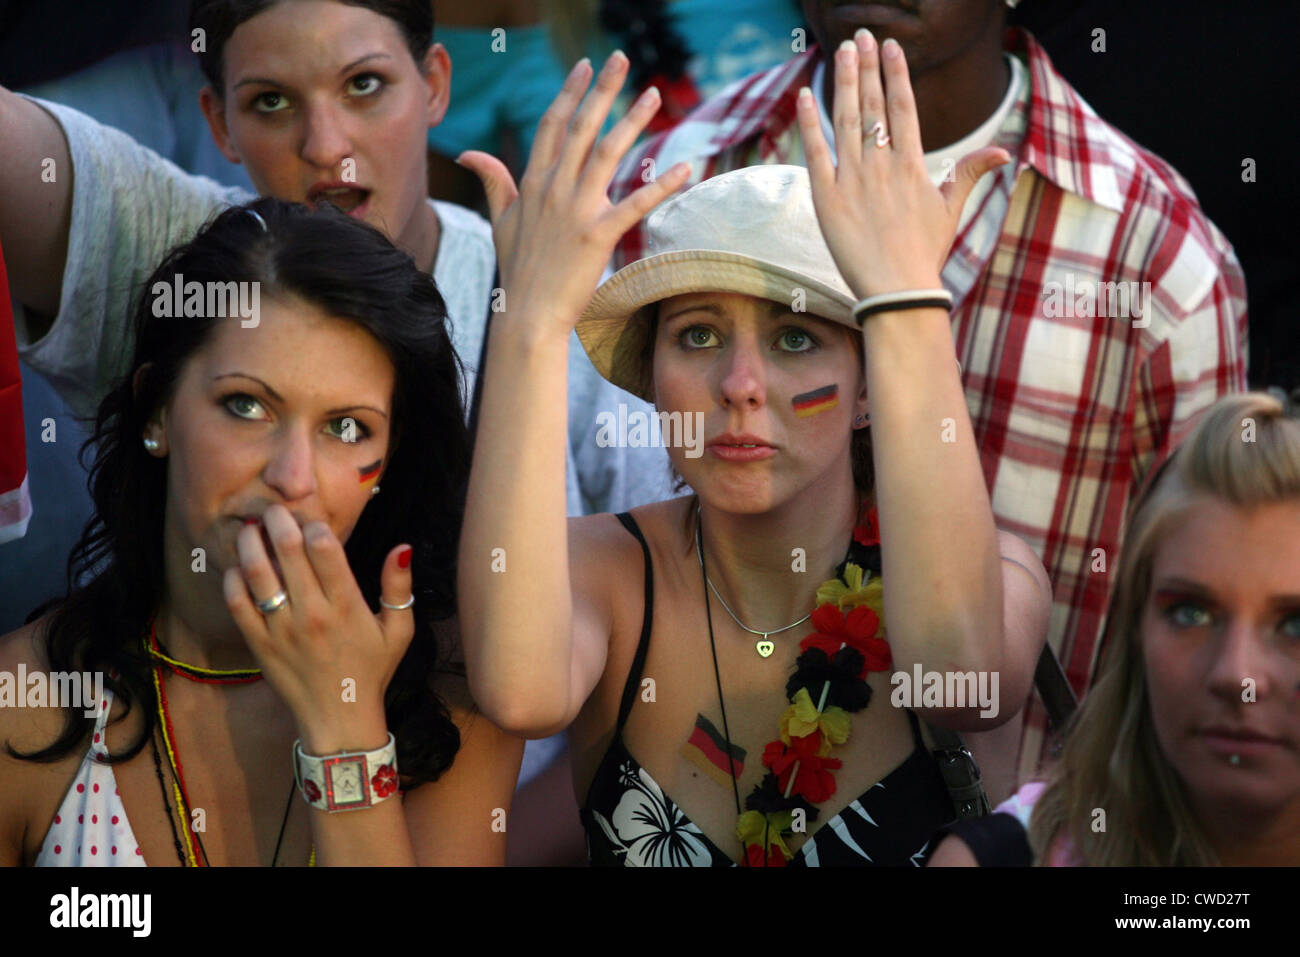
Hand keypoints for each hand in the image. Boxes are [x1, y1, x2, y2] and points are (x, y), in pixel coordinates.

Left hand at [222, 504, 412, 751]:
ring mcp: (283, 629)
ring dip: (251, 542)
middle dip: (278, 520)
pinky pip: (238, 604)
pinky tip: (238, 567)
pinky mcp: (260, 645)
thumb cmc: (371, 671)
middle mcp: (313, 614)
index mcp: (347, 606)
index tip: (313, 522)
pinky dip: (233, 579)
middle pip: (288, 551)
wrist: (340, 719)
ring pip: (258, 572)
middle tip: (274, 509)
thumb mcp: (399, 630)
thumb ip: (398, 587)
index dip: (315, 525)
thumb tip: (402, 547)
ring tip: (251, 528)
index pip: (325, 548)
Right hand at [456, 52, 690, 332]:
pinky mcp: (597, 236)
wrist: (526, 314)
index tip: (583, 67)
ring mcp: (575, 211)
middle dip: (601, 89)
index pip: (551, 126)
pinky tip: (684, 167)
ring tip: (653, 94)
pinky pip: (635, 204)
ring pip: (607, 154)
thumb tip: (470, 154)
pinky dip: (661, 185)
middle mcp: (553, 190)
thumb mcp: (502, 220)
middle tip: (619, 57)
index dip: (569, 94)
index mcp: (532, 183)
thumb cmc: (518, 270)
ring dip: (633, 121)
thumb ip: (493, 182)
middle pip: (581, 128)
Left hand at [795, 32, 1010, 298]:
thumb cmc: (924, 253)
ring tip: (841, 51)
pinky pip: (816, 151)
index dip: (896, 74)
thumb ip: (969, 173)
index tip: (892, 47)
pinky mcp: (827, 197)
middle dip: (867, 67)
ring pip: (846, 119)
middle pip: (872, 104)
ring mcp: (854, 179)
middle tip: (862, 36)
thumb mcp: (950, 210)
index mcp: (912, 164)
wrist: (897, 290)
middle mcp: (883, 164)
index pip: (903, 107)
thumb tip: (1001, 150)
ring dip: (842, 82)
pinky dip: (809, 122)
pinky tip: (803, 95)